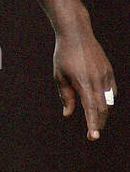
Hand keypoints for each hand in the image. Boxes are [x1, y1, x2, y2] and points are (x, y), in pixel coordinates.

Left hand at [54, 24, 116, 140]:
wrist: (76, 34)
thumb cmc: (64, 56)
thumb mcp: (59, 77)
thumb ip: (66, 97)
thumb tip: (68, 114)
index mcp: (83, 83)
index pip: (91, 109)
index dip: (93, 124)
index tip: (93, 136)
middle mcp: (97, 80)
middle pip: (103, 108)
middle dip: (99, 123)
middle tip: (92, 135)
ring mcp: (106, 75)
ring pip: (108, 101)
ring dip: (103, 113)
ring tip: (95, 120)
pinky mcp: (109, 71)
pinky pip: (111, 91)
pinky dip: (107, 101)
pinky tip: (100, 105)